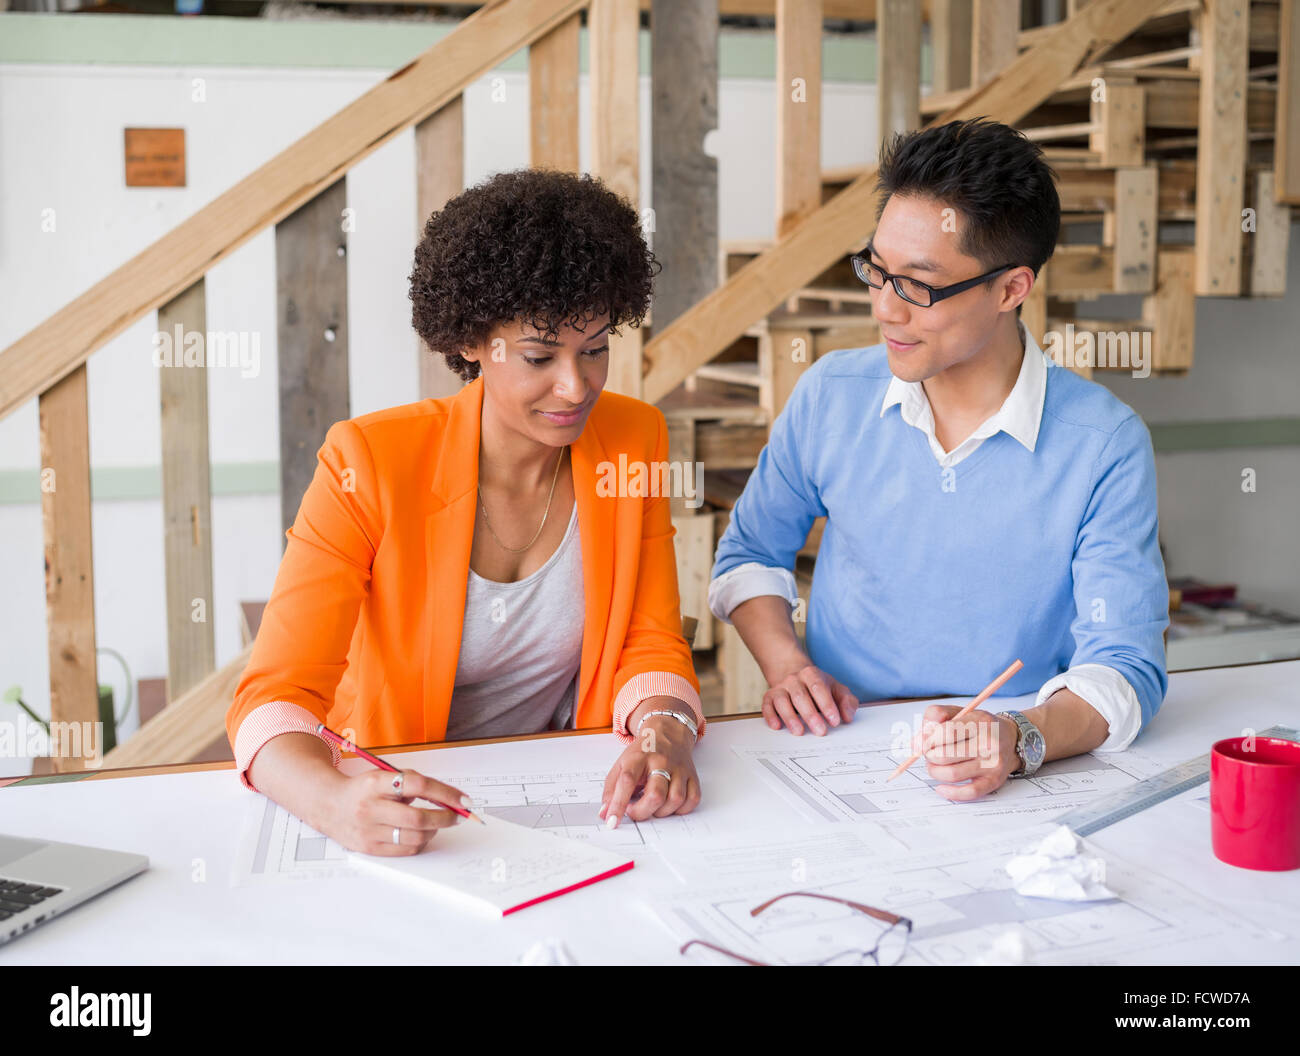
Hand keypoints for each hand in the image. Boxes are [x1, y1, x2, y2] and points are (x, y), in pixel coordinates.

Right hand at [319, 767, 471, 854]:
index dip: (445, 793)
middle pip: (418, 817)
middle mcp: (370, 807)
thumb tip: (448, 798)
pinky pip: (405, 849)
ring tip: (437, 823)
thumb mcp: (383, 776)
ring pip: (414, 836)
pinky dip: (420, 841)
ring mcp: (369, 830)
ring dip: (434, 830)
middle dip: (445, 817)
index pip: (417, 785)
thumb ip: (411, 782)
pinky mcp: (369, 848)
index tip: (463, 799)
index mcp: (375, 783)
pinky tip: (422, 833)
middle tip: (458, 815)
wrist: (330, 806)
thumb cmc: (363, 790)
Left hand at [600, 711, 700, 828]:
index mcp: (639, 757)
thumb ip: (611, 790)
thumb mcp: (621, 765)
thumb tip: (606, 814)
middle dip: (643, 812)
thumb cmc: (643, 753)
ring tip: (652, 807)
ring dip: (661, 812)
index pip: (627, 781)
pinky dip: (680, 809)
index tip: (612, 820)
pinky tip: (669, 805)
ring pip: (675, 799)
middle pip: (656, 794)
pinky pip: (692, 800)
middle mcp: (661, 762)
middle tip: (635, 812)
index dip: (618, 803)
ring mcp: (679, 769)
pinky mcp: (692, 776)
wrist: (668, 734)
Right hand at [762, 661, 858, 735]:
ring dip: (790, 717)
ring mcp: (780, 687)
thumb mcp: (837, 689)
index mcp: (811, 674)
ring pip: (782, 701)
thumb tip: (848, 717)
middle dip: (810, 715)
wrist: (796, 677)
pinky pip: (767, 705)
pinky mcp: (769, 697)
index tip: (834, 721)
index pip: (818, 687)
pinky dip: (770, 716)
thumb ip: (847, 702)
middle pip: (800, 696)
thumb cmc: (819, 687)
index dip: (826, 704)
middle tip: (820, 731)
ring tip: (799, 732)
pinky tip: (776, 726)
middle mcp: (794, 679)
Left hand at [910, 705, 1019, 801]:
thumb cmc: (980, 725)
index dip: (927, 740)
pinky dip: (951, 792)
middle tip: (928, 754)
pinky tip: (941, 787)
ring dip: (935, 772)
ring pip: (952, 774)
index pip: (945, 732)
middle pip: (945, 755)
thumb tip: (917, 741)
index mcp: (979, 722)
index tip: (922, 743)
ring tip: (934, 766)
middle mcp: (988, 743)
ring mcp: (992, 764)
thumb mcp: (959, 711)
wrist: (1010, 738)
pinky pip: (969, 792)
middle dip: (929, 756)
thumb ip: (935, 716)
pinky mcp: (994, 781)